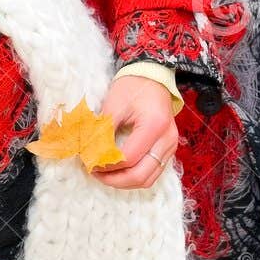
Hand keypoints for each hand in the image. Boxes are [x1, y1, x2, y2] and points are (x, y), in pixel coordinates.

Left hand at [91, 74, 178, 189]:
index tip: (89, 163)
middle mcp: (167, 140)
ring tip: (105, 175)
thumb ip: (102, 133)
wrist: (152, 77)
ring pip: (148, 179)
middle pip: (141, 175)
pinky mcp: (168, 149)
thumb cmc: (132, 87)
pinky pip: (152, 172)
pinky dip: (134, 176)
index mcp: (154, 126)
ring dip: (125, 182)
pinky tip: (118, 171)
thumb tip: (89, 156)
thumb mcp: (113, 106)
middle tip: (95, 173)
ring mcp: (171, 146)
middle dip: (115, 180)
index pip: (129, 158)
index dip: (107, 165)